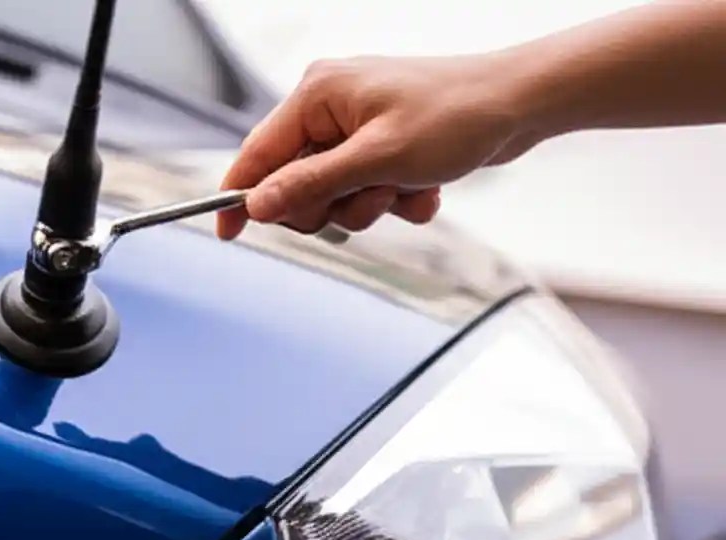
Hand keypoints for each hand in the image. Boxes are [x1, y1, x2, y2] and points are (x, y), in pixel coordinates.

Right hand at [218, 53, 536, 239]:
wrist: (522, 104)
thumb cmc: (455, 117)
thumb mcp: (376, 160)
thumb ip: (311, 184)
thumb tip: (258, 205)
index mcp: (317, 96)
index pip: (257, 154)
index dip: (239, 197)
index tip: (227, 234)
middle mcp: (330, 108)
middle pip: (294, 183)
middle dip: (333, 203)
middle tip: (369, 197)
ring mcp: (356, 127)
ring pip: (333, 195)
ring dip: (370, 204)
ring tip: (406, 187)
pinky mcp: (381, 144)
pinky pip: (366, 191)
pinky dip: (394, 199)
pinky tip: (424, 186)